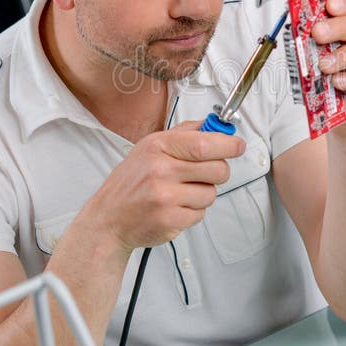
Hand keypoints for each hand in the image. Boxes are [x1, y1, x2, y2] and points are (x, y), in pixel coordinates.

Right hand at [82, 120, 244, 251]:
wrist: (108, 218)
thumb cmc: (130, 182)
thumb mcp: (150, 147)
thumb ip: (184, 134)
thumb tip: (216, 124)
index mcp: (158, 147)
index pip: (204, 143)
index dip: (228, 144)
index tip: (238, 145)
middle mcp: (161, 170)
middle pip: (217, 169)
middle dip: (219, 171)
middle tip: (206, 173)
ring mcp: (165, 197)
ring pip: (211, 193)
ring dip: (202, 194)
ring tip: (180, 193)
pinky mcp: (170, 220)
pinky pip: (200, 214)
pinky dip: (192, 211)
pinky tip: (174, 207)